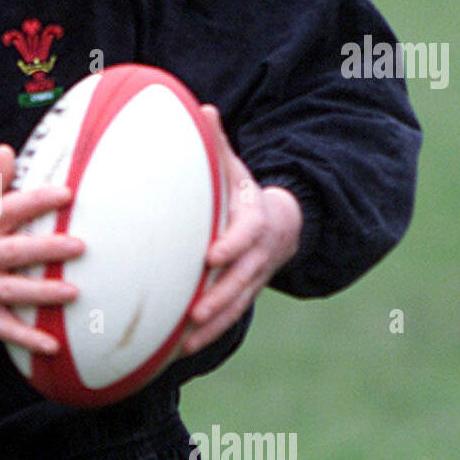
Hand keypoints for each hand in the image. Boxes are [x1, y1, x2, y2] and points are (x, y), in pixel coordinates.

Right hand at [0, 144, 83, 355]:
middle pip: (12, 252)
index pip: (7, 209)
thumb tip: (8, 150)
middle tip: (80, 246)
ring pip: (10, 291)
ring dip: (42, 293)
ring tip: (73, 292)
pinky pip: (3, 328)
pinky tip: (52, 345)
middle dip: (46, 249)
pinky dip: (27, 338)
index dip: (36, 201)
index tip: (66, 194)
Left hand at [178, 105, 302, 356]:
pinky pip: (227, 318)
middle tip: (196, 314)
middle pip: (242, 280)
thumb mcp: (235, 166)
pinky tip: (179, 352)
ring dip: (213, 326)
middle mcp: (256, 254)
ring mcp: (252, 278)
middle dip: (220, 299)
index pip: (247, 235)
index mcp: (255, 220)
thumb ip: (217, 144)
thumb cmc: (243, 192)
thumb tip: (202, 108)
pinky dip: (207, 335)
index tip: (211, 257)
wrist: (280, 224)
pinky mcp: (242, 295)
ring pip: (235, 306)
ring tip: (186, 344)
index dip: (232, 247)